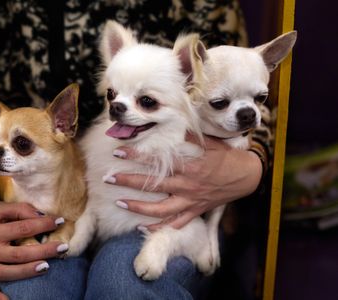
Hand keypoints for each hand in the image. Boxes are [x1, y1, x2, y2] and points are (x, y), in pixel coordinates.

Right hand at [0, 202, 66, 299]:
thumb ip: (19, 209)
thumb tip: (42, 216)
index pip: (22, 228)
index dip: (42, 224)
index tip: (59, 221)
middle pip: (18, 254)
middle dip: (42, 251)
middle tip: (62, 248)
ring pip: (7, 273)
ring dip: (27, 272)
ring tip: (46, 267)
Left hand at [108, 134, 262, 230]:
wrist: (248, 176)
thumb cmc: (227, 156)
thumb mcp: (209, 141)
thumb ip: (188, 135)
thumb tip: (171, 124)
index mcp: (190, 165)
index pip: (158, 162)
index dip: (136, 157)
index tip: (118, 153)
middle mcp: (188, 185)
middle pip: (153, 185)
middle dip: (128, 181)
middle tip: (109, 178)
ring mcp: (191, 200)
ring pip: (160, 209)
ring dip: (138, 208)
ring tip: (120, 203)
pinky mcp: (195, 210)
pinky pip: (176, 223)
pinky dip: (159, 227)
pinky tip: (142, 227)